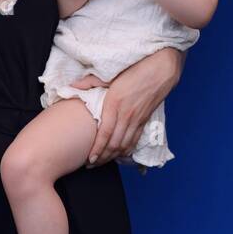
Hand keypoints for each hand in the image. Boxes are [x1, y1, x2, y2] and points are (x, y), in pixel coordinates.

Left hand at [88, 48, 183, 165]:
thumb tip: (72, 86)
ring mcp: (137, 119)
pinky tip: (121, 154)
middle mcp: (126, 115)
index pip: (104, 134)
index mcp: (114, 104)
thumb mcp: (110, 74)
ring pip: (125, 145)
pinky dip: (127, 150)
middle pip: (114, 144)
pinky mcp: (145, 120)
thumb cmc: (135, 69)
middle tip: (92, 164)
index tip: (89, 158)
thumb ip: (90, 82)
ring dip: (114, 156)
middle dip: (103, 157)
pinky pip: (135, 140)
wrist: (161, 69)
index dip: (97, 149)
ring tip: (103, 162)